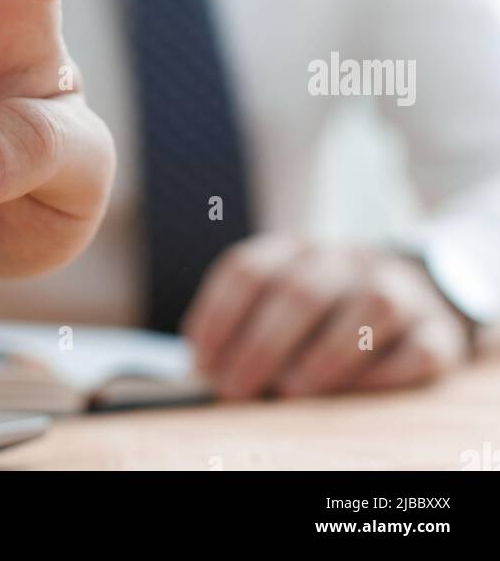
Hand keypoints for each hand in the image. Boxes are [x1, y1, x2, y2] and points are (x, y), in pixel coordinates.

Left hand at [181, 233, 472, 397]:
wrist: (421, 289)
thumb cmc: (330, 307)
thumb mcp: (286, 296)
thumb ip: (248, 322)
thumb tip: (204, 367)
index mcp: (299, 248)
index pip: (249, 268)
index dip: (218, 315)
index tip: (200, 361)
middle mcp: (347, 259)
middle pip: (302, 289)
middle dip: (261, 343)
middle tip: (235, 388)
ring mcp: (399, 289)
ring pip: (370, 306)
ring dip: (325, 352)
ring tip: (291, 390)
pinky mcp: (438, 330)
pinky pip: (419, 347)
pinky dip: (385, 371)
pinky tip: (353, 391)